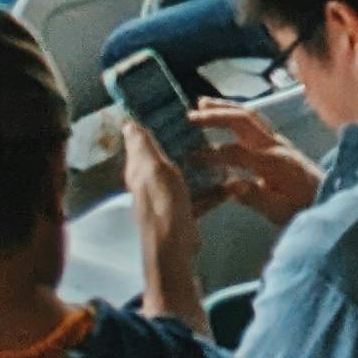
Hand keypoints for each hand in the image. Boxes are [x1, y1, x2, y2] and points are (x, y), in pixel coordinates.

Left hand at [121, 119, 209, 331]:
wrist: (175, 254)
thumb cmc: (164, 209)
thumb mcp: (154, 172)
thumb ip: (144, 149)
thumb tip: (128, 122)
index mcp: (139, 169)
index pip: (140, 139)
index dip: (152, 120)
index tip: (173, 103)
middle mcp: (149, 182)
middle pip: (165, 153)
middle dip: (181, 138)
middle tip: (204, 122)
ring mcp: (166, 198)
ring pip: (184, 171)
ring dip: (200, 160)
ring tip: (220, 147)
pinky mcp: (182, 211)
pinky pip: (199, 191)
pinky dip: (212, 187)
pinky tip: (229, 183)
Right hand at [187, 103, 320, 224]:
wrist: (328, 198)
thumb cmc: (301, 207)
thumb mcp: (279, 210)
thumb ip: (256, 197)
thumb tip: (230, 185)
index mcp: (273, 162)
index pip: (236, 152)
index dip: (212, 154)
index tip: (190, 156)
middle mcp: (275, 144)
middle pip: (244, 120)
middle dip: (217, 115)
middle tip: (190, 115)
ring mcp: (278, 140)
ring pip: (249, 116)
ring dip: (225, 108)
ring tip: (201, 103)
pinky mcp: (278, 142)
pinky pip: (254, 121)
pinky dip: (236, 113)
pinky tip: (223, 114)